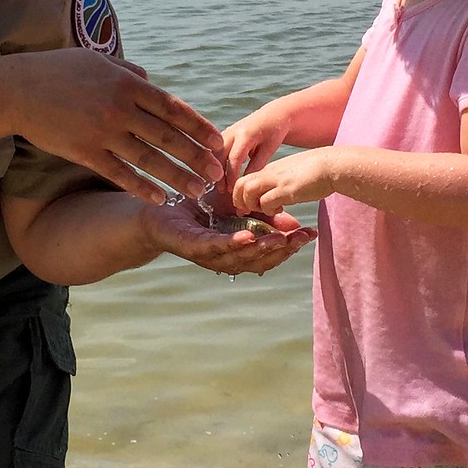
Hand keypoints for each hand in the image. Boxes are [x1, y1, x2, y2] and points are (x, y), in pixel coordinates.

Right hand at [0, 49, 223, 202]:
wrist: (14, 90)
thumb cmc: (55, 71)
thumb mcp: (95, 61)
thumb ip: (127, 71)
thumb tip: (150, 80)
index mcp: (126, 83)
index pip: (172, 108)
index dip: (197, 125)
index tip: (216, 140)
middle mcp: (119, 108)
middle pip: (167, 136)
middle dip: (195, 156)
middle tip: (217, 172)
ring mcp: (102, 132)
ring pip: (149, 159)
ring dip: (176, 176)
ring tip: (197, 190)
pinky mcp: (85, 152)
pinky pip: (120, 173)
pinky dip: (142, 187)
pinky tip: (160, 197)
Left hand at [139, 198, 315, 276]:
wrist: (157, 212)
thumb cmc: (197, 210)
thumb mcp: (237, 208)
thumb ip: (262, 216)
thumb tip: (295, 224)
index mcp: (236, 252)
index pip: (268, 254)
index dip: (290, 246)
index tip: (311, 234)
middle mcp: (224, 259)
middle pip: (258, 259)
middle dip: (282, 249)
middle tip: (302, 238)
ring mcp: (207, 255)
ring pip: (239, 257)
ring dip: (261, 249)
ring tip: (281, 240)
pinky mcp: (190, 246)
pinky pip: (214, 246)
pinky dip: (233, 243)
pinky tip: (249, 236)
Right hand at [221, 105, 289, 184]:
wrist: (272, 115)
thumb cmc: (274, 133)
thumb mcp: (269, 149)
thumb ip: (257, 165)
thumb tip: (244, 183)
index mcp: (246, 134)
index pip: (234, 158)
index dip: (231, 176)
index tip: (231, 190)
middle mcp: (232, 131)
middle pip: (219, 155)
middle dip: (218, 174)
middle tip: (222, 191)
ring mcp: (226, 132)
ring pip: (214, 152)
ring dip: (215, 169)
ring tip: (219, 186)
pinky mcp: (224, 135)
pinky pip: (216, 150)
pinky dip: (216, 163)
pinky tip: (219, 176)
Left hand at [233, 148, 342, 217]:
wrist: (331, 165)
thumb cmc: (315, 171)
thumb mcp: (291, 173)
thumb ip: (280, 181)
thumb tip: (275, 194)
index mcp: (269, 169)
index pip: (243, 179)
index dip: (240, 194)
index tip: (248, 205)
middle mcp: (269, 173)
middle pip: (239, 185)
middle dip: (240, 201)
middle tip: (249, 211)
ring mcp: (277, 180)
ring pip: (248, 191)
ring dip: (252, 205)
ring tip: (265, 210)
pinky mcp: (287, 189)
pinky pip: (266, 201)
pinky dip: (268, 209)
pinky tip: (280, 209)